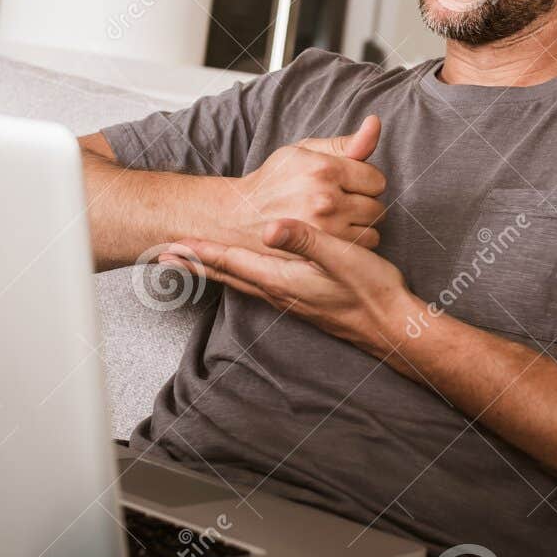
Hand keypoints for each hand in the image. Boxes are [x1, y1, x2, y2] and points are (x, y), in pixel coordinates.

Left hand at [165, 218, 417, 356]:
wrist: (393, 328)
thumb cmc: (371, 292)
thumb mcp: (341, 258)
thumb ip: (305, 241)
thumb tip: (269, 228)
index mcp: (283, 280)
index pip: (232, 262)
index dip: (202, 252)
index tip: (172, 245)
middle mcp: (279, 293)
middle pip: (228, 274)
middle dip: (196, 264)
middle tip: (164, 256)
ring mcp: (289, 300)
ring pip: (240, 282)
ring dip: (214, 270)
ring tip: (192, 262)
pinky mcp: (300, 302)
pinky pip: (256, 286)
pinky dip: (237, 275)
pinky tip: (241, 272)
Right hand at [229, 117, 386, 250]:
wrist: (240, 216)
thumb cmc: (275, 181)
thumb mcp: (304, 152)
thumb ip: (345, 143)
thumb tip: (375, 122)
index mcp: (323, 170)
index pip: (377, 180)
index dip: (363, 181)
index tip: (346, 184)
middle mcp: (325, 200)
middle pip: (377, 206)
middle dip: (363, 203)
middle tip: (338, 202)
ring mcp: (324, 231)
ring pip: (373, 229)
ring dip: (361, 225)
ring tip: (337, 219)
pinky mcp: (321, 253)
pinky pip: (360, 248)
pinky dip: (354, 243)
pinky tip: (335, 235)